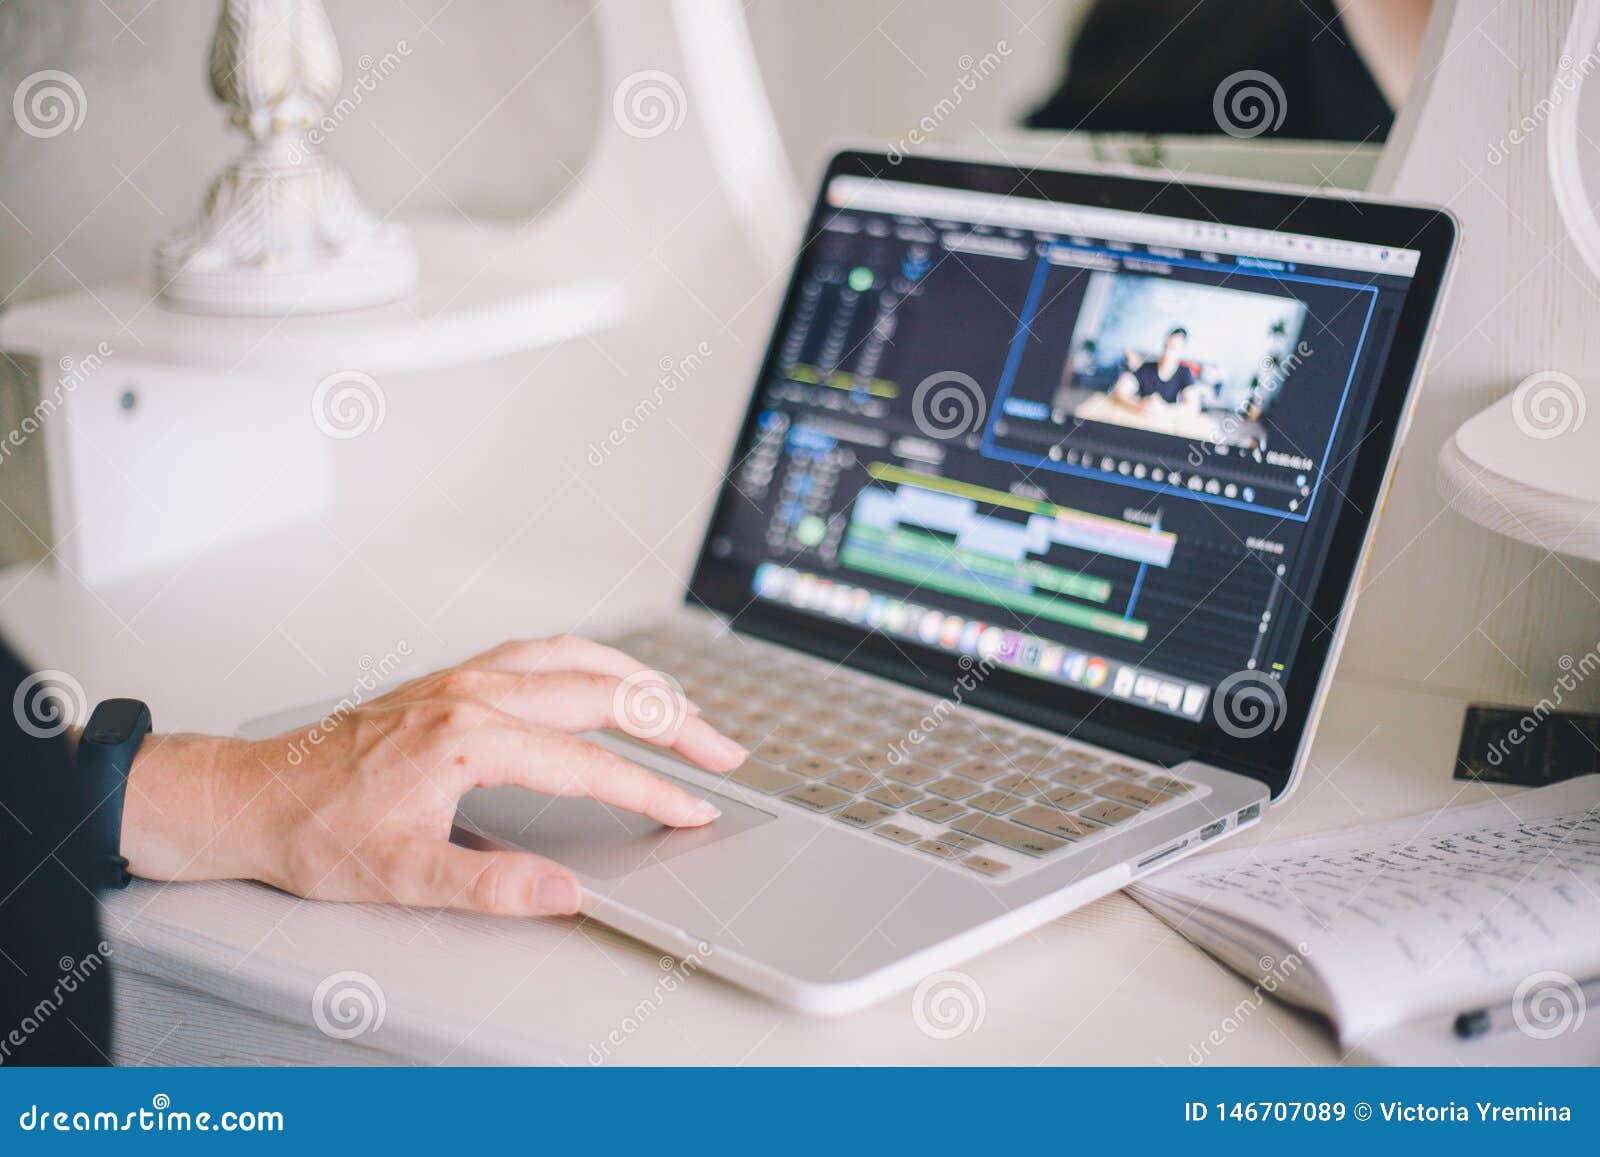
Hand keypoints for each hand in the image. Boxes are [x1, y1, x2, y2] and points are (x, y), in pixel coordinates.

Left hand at [120, 635, 747, 916]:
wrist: (251, 796)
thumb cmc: (314, 832)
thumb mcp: (400, 878)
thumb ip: (489, 886)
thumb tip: (564, 894)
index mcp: (467, 737)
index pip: (589, 764)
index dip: (652, 792)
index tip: (694, 812)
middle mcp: (472, 692)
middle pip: (602, 693)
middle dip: (675, 723)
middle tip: (724, 755)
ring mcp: (463, 675)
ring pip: (577, 657)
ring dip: (641, 680)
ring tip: (685, 708)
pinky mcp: (452, 676)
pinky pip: (543, 650)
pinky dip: (594, 661)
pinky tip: (605, 678)